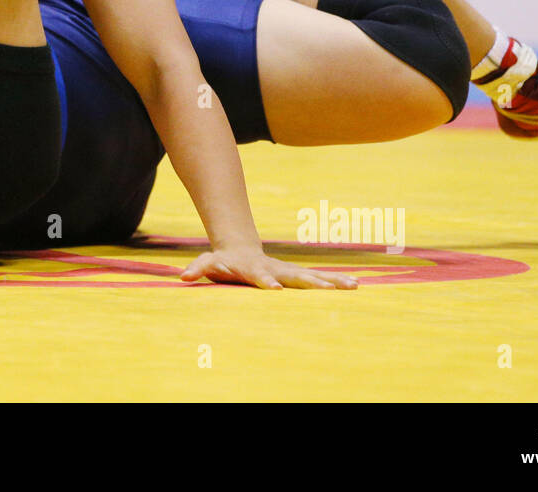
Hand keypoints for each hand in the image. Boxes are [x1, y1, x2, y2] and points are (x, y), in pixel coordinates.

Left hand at [180, 247, 357, 289]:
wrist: (238, 247)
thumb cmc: (221, 260)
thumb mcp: (207, 263)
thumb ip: (197, 269)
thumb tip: (183, 276)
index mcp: (254, 269)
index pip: (261, 277)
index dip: (267, 282)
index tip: (276, 289)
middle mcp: (275, 269)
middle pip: (294, 276)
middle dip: (311, 282)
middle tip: (329, 289)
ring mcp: (287, 271)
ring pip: (311, 276)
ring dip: (331, 281)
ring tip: (354, 286)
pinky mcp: (295, 275)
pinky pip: (317, 280)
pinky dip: (335, 282)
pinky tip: (355, 285)